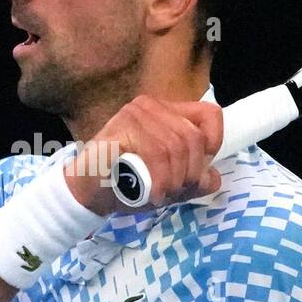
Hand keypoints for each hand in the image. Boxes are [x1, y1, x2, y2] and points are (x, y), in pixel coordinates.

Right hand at [64, 95, 223, 215]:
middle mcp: (151, 106)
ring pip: (177, 147)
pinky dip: (160, 179)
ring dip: (174, 181)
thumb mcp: (168, 183)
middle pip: (194, 138)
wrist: (87, 192)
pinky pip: (156, 153)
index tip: (202, 168)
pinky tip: (152, 193)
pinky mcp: (121, 126)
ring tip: (161, 195)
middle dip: (190, 174)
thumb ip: (193, 180)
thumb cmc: (125, 183)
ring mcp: (135, 113)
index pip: (210, 113)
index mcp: (166, 112)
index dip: (214, 142)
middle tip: (175, 192)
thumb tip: (213, 177)